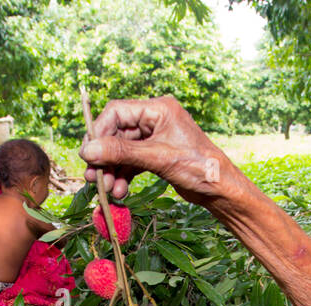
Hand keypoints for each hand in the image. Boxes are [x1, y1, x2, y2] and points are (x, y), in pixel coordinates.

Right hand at [81, 96, 236, 205]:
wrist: (221, 189)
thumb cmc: (199, 167)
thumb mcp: (157, 158)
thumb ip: (122, 153)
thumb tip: (89, 151)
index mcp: (158, 109)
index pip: (117, 112)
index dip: (99, 132)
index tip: (89, 155)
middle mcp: (155, 119)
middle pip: (116, 133)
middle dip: (104, 157)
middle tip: (94, 177)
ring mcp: (155, 138)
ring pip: (122, 150)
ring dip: (112, 170)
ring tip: (108, 191)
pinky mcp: (156, 155)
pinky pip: (131, 162)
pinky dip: (123, 176)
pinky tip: (120, 192)